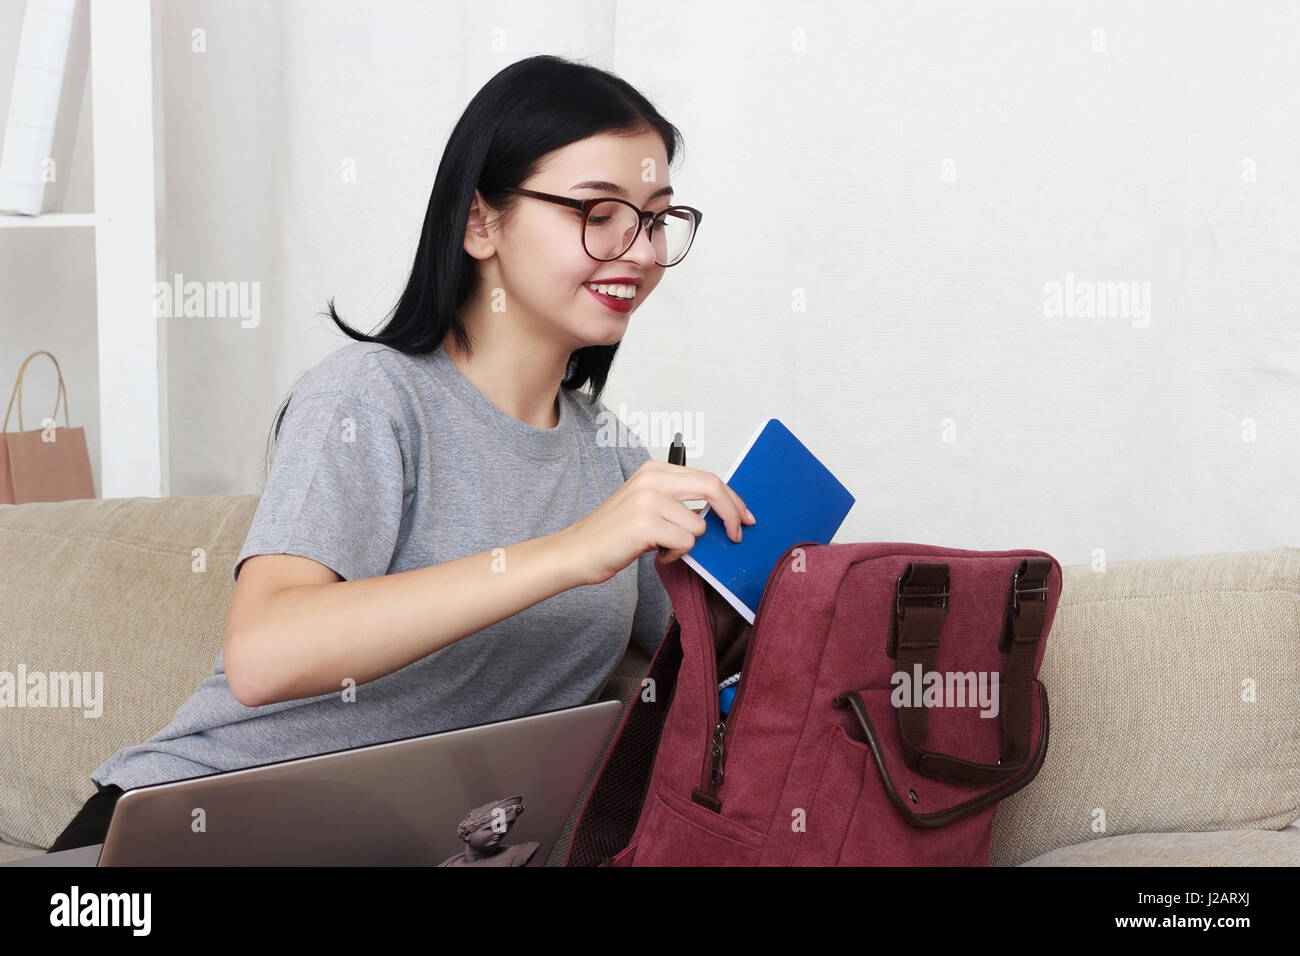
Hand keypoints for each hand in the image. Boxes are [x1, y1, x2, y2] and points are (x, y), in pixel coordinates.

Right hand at [561, 460, 755, 586]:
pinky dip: (676, 555)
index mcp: (654, 470)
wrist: (577, 551)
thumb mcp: (647, 504)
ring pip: (698, 525)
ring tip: (663, 547)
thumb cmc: (613, 533)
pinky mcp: (645, 524)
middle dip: (732, 515)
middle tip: (736, 535)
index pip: (708, 477)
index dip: (733, 499)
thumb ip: (679, 501)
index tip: (745, 516)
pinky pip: (685, 543)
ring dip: (687, 544)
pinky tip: (657, 554)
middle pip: (713, 488)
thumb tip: (720, 512)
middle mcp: (652, 478)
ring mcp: (648, 500)